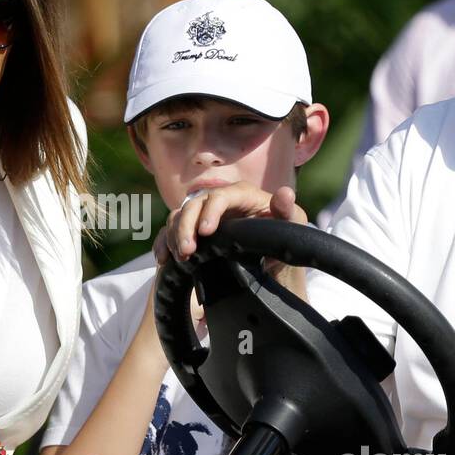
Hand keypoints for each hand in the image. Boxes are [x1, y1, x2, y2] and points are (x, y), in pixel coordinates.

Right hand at [154, 183, 307, 265]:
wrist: (272, 255)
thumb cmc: (283, 235)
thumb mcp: (292, 224)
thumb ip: (288, 211)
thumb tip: (285, 194)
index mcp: (241, 194)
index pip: (220, 196)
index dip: (210, 211)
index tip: (206, 232)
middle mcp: (218, 200)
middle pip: (193, 205)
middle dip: (186, 227)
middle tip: (187, 253)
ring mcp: (202, 214)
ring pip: (178, 216)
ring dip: (174, 236)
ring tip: (180, 259)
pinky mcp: (193, 230)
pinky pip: (170, 231)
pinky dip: (163, 243)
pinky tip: (163, 259)